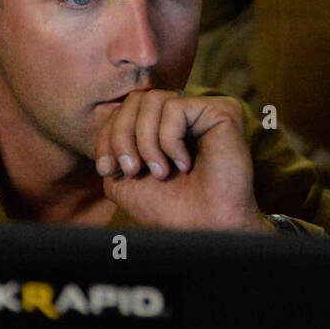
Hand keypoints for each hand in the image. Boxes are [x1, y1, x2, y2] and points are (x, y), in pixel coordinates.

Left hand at [95, 90, 273, 233]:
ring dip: (146, 141)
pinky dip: (169, 140)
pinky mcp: (222, 110)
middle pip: (137, 99)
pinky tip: (185, 164)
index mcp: (165, 125)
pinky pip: (175, 108)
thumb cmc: (169, 209)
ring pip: (153, 100)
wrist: (202, 228)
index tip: (106, 169)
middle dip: (123, 136)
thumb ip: (113, 144)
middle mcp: (186, 113)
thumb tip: (108, 115)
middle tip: (131, 170)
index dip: (108, 135)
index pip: (126, 109)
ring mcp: (205, 110)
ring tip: (161, 171)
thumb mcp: (123, 178)